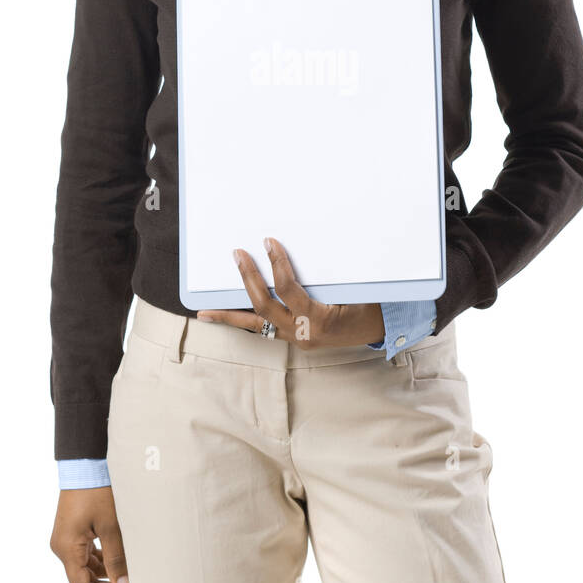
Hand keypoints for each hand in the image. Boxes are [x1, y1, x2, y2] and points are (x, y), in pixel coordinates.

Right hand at [50, 486, 130, 582]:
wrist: (84, 464)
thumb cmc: (96, 491)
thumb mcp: (110, 526)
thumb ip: (116, 558)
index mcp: (67, 548)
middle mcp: (61, 547)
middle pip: (82, 579)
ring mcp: (65, 539)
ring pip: (84, 567)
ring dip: (104, 573)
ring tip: (128, 573)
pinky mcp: (71, 531)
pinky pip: (84, 553)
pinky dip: (100, 559)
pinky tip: (117, 558)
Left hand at [196, 236, 384, 348]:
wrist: (377, 330)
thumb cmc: (369, 304)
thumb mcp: (353, 288)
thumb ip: (329, 274)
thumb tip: (309, 245)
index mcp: (320, 320)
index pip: (290, 289)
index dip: (278, 264)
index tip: (269, 242)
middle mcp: (303, 333)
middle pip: (265, 306)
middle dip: (248, 279)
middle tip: (238, 255)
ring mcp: (296, 339)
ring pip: (256, 325)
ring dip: (230, 315)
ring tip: (205, 311)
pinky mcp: (292, 340)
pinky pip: (263, 330)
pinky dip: (244, 322)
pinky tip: (225, 317)